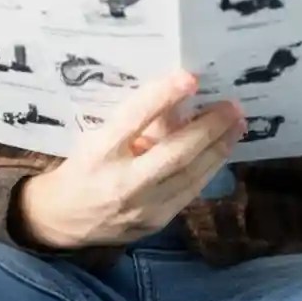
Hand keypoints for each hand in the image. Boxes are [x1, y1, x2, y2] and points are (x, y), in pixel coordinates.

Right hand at [16, 72, 245, 249]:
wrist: (64, 218)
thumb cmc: (82, 167)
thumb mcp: (97, 138)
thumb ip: (135, 125)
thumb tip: (177, 102)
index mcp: (99, 153)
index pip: (134, 119)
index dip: (163, 97)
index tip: (190, 78)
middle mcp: (122, 182)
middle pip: (174, 152)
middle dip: (208, 128)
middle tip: (232, 106)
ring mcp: (142, 207)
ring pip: (191, 175)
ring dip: (218, 148)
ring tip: (237, 125)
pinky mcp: (157, 222)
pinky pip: (189, 192)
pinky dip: (208, 168)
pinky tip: (221, 151)